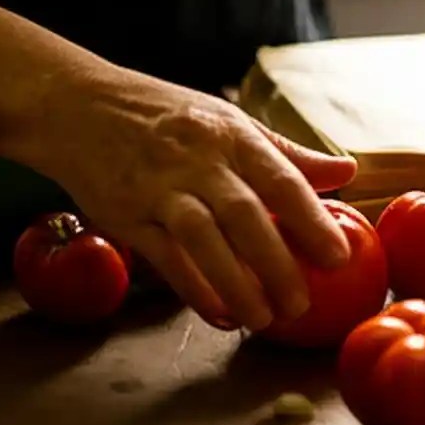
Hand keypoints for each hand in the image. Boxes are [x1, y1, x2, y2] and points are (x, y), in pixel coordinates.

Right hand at [31, 68, 357, 330]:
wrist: (76, 104)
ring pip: (203, 239)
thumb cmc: (170, 118)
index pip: (281, 180)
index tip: (339, 258)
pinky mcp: (125, 215)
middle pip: (245, 215)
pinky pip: (164, 256)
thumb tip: (348, 171)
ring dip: (236, 283)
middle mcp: (198, 161)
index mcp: (233, 137)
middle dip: (277, 264)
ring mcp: (159, 188)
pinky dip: (192, 288)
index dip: (312, 221)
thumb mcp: (232, 123)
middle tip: (302, 304)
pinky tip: (219, 314)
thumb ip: (290, 155)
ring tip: (265, 319)